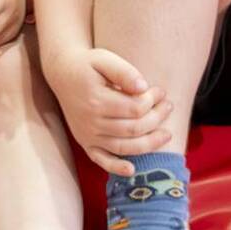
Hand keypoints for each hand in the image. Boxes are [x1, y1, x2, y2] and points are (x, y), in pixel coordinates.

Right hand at [44, 46, 170, 176]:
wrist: (63, 73)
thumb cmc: (88, 65)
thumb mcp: (104, 59)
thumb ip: (124, 72)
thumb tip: (143, 87)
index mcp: (96, 100)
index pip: (134, 109)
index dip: (152, 101)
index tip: (160, 91)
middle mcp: (90, 122)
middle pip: (133, 128)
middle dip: (156, 118)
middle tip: (168, 105)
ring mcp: (87, 135)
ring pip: (123, 147)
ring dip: (149, 143)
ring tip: (167, 133)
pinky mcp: (85, 142)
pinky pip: (101, 159)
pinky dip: (116, 167)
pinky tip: (132, 170)